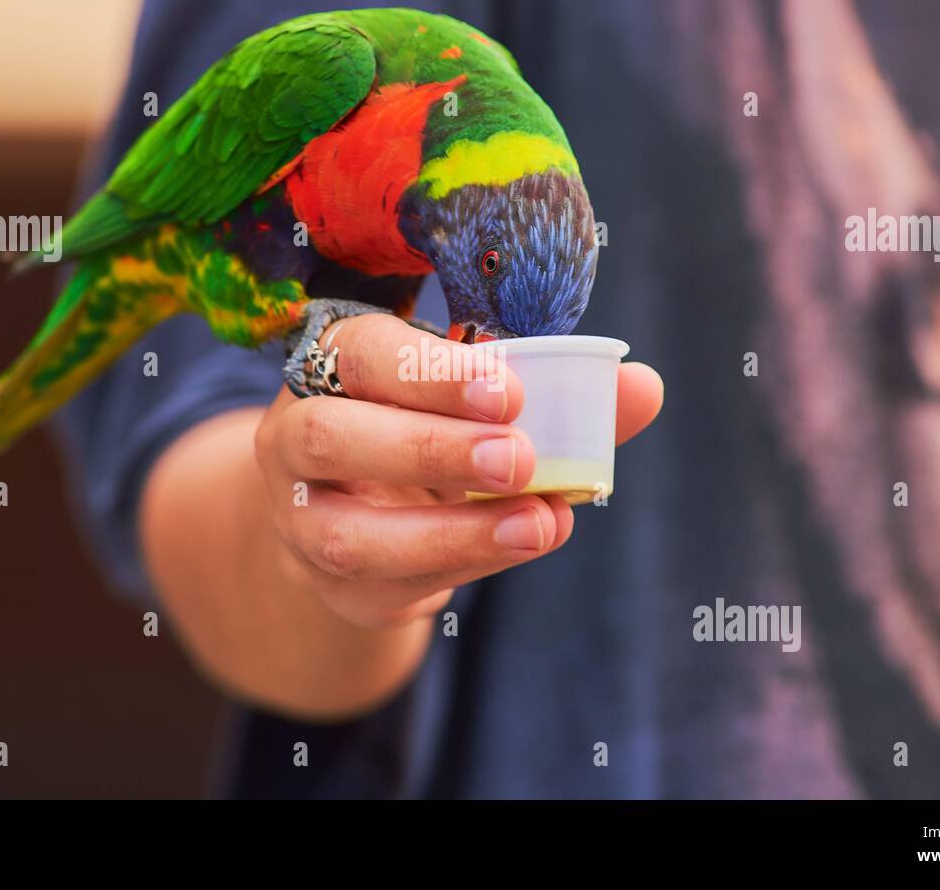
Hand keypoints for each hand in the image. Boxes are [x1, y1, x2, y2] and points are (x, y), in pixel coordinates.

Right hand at [254, 313, 662, 629]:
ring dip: (452, 532)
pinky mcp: (330, 583)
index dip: (431, 372)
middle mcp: (295, 437)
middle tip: (519, 458)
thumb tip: (644, 387)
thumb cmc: (430, 428)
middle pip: (333, 437)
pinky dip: (462, 568)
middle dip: (430, 448)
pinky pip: (387, 587)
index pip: (360, 353)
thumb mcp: (479, 402)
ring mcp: (301, 518)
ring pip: (350, 534)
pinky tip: (520, 544)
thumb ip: (559, 395)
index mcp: (331, 366)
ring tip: (539, 522)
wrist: (363, 506)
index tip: (511, 392)